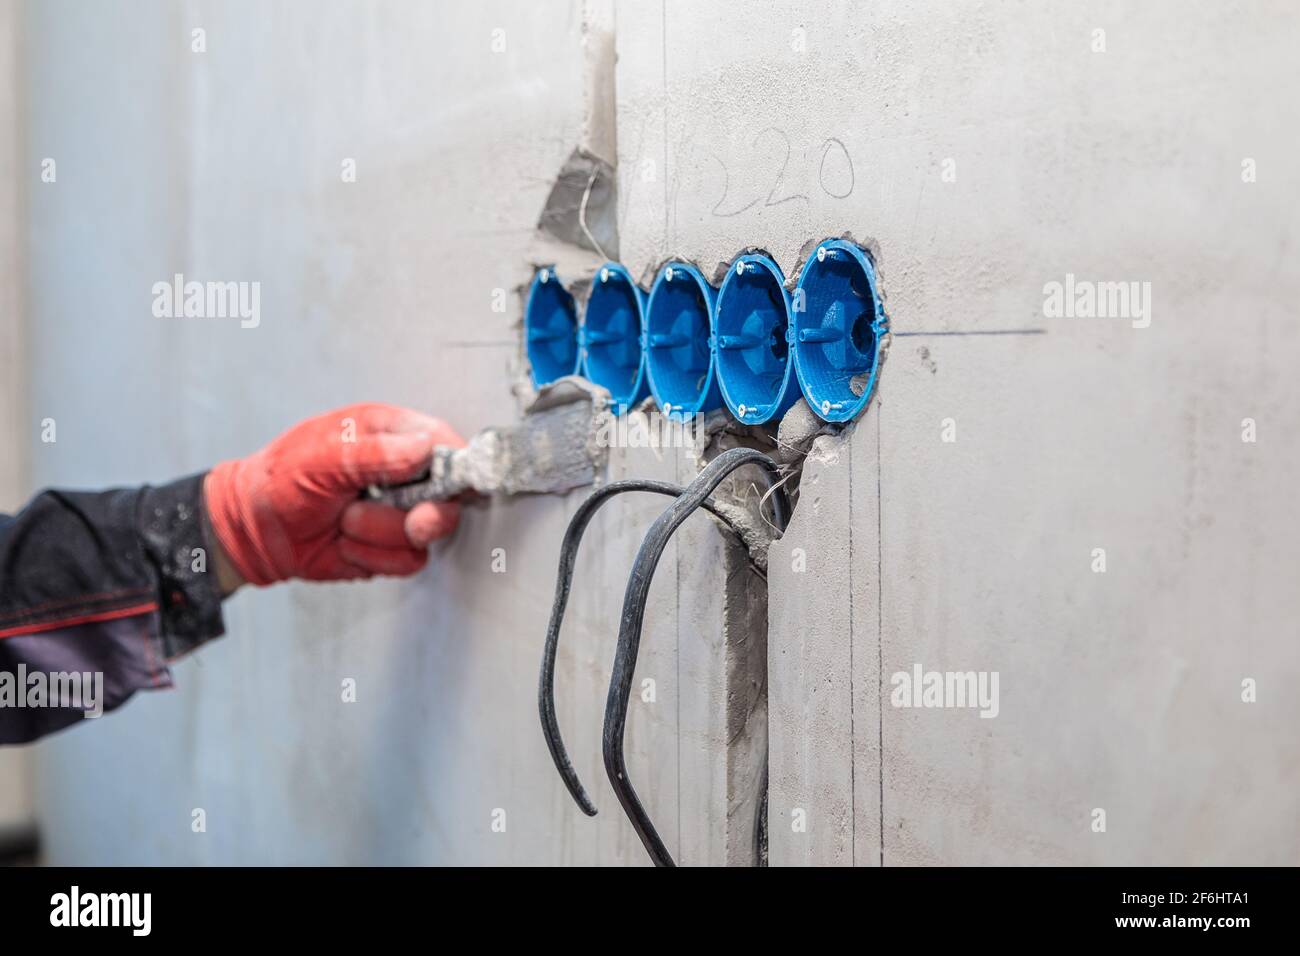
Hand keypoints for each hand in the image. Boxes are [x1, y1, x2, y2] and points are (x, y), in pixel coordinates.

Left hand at [203, 403, 464, 591]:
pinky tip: (346, 543)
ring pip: (426, 534)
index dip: (456, 464)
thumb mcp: (321, 455)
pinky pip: (407, 561)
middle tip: (407, 517)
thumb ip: (374, 452)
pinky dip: (372, 557)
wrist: (254, 529)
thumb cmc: (281, 479)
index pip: (444, 443)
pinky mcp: (392, 547)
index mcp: (391, 434)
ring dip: (378, 533)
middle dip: (423, 512)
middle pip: (450, 495)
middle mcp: (404, 473)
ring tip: (344, 519)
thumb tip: (423, 450)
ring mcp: (401, 512)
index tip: (451, 481)